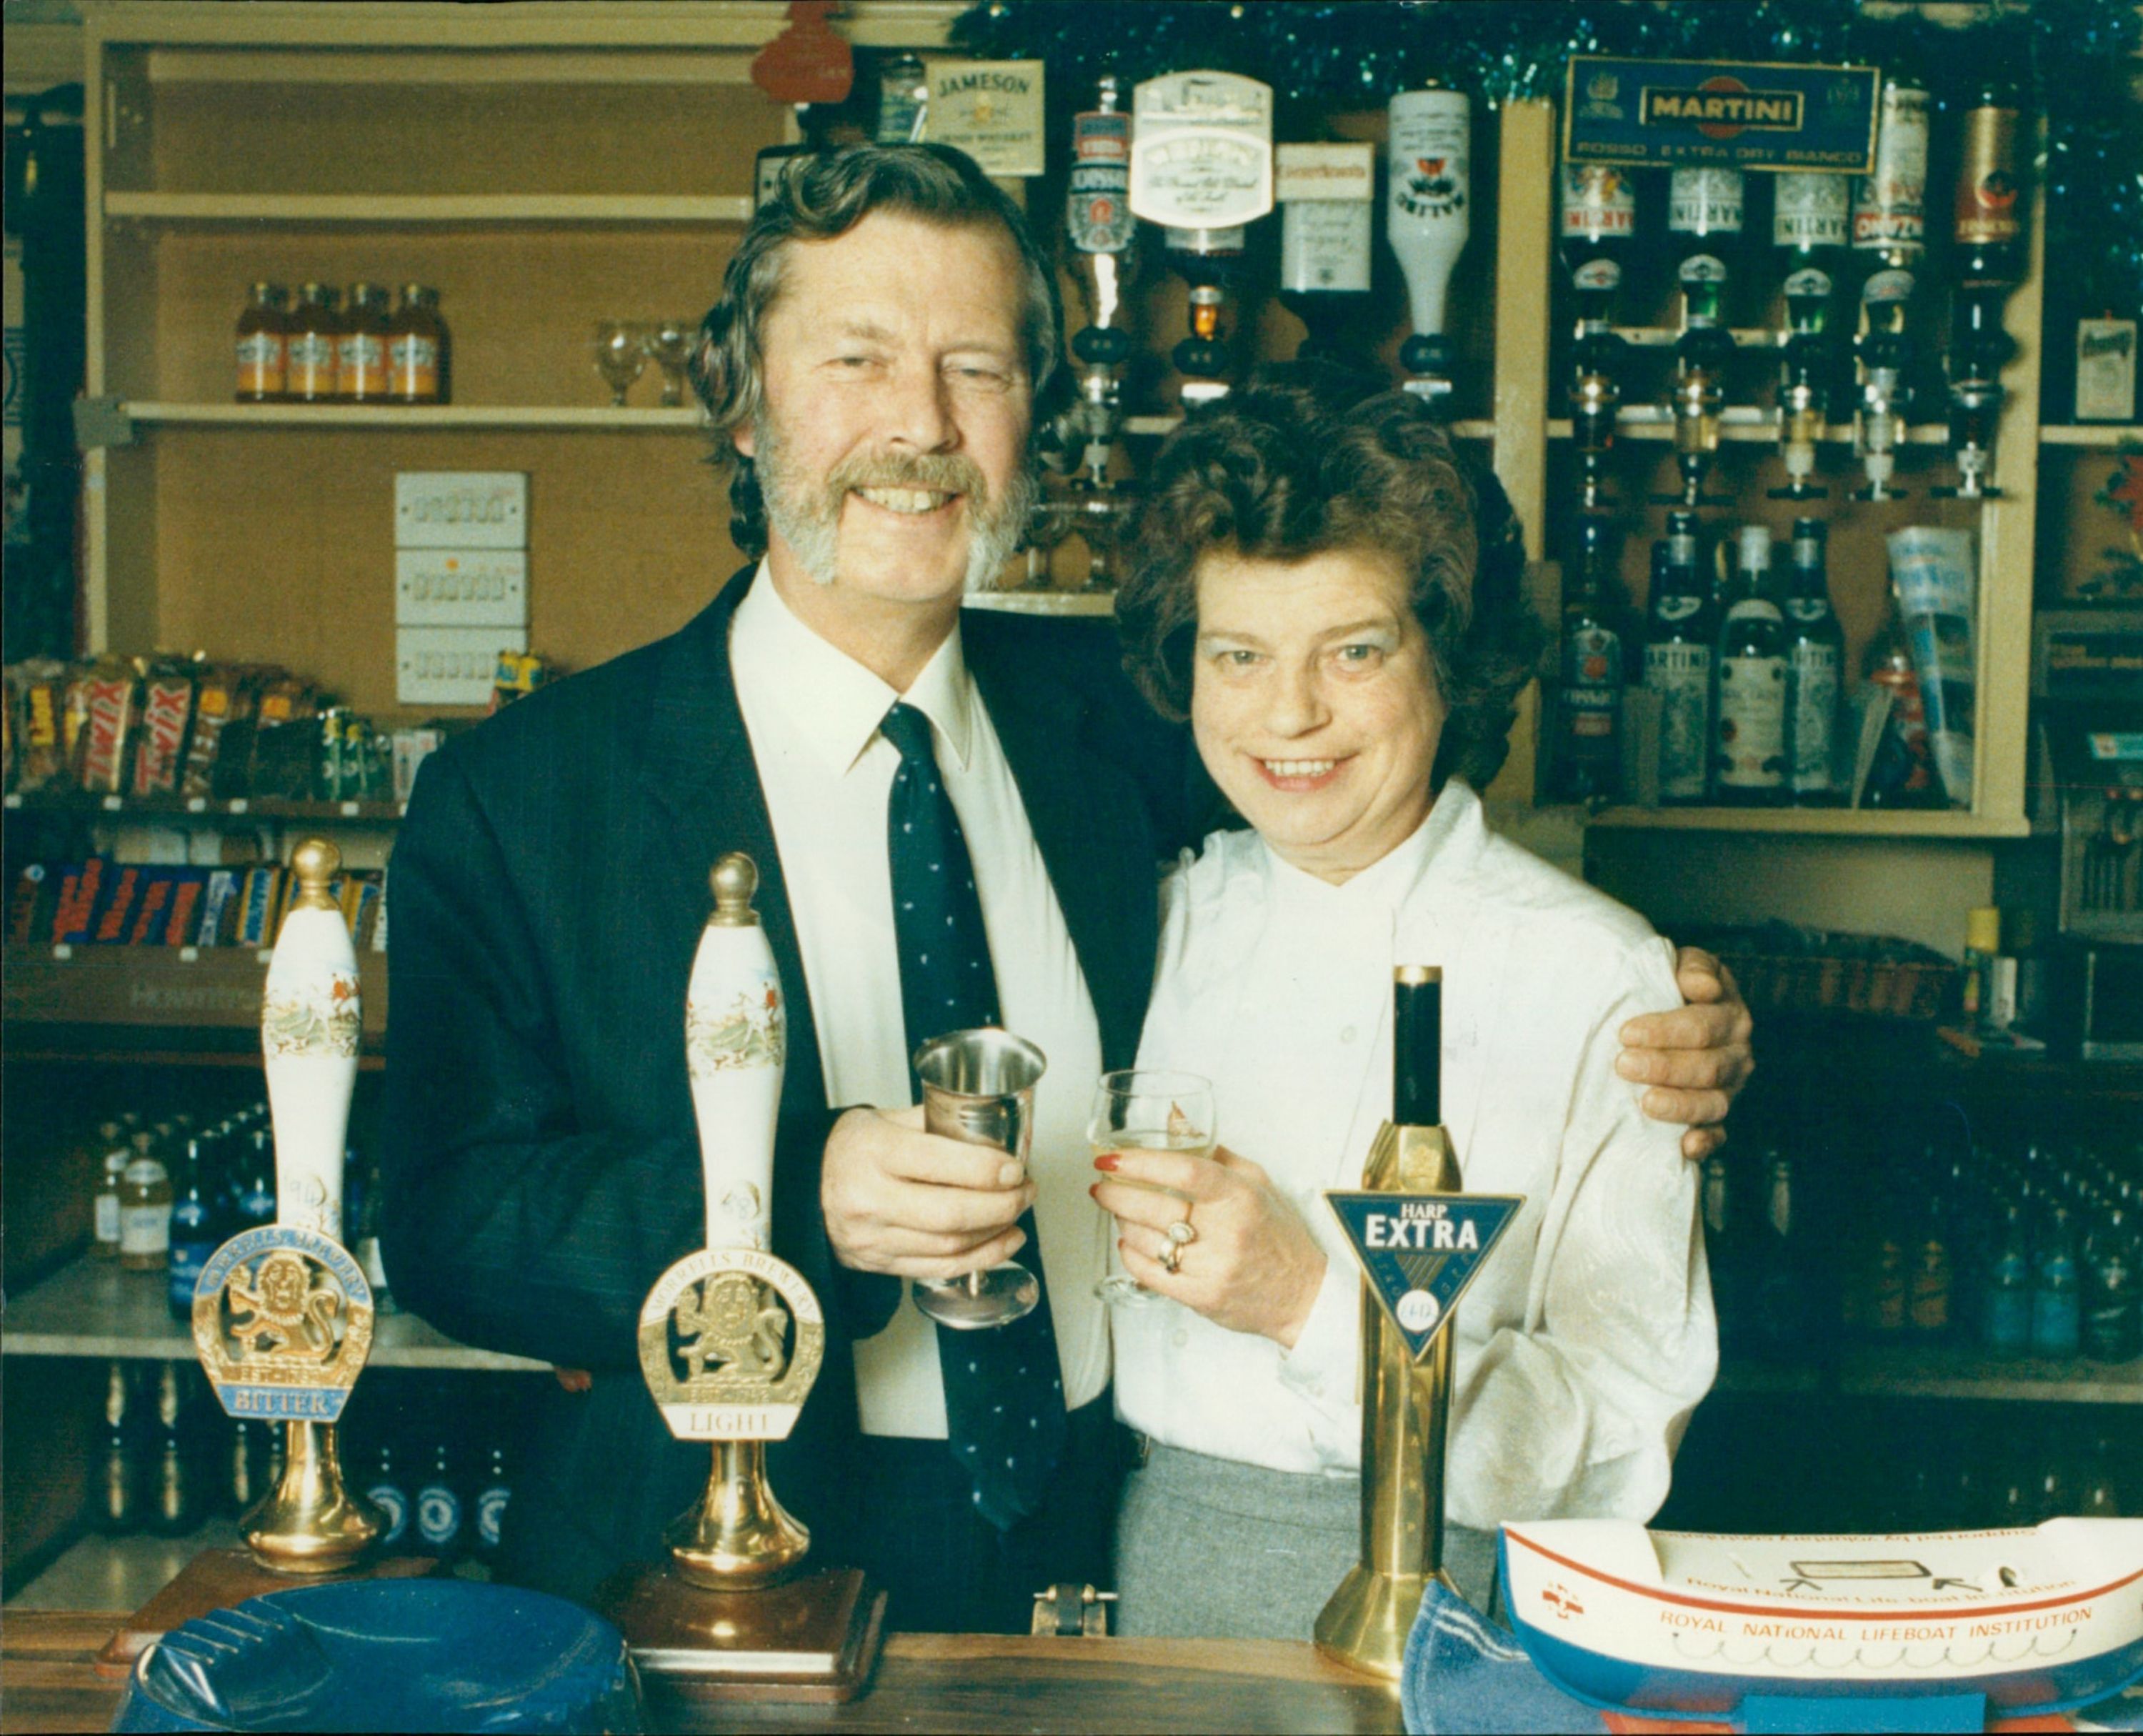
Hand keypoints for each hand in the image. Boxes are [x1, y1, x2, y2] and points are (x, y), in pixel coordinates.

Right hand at [821, 1105, 1034, 1279]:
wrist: (803, 1188)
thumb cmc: (850, 1149)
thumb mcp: (884, 1119)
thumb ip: (935, 1122)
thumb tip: (993, 1131)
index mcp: (873, 1152)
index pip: (938, 1163)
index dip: (985, 1168)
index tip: (1015, 1167)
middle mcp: (870, 1198)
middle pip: (950, 1213)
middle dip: (1001, 1204)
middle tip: (1026, 1190)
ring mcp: (873, 1238)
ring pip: (949, 1246)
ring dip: (996, 1232)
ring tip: (1018, 1211)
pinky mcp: (880, 1264)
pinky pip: (940, 1269)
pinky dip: (981, 1258)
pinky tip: (1004, 1242)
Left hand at [1092, 1144, 1325, 1348]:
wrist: (1304, 1294)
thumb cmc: (1280, 1236)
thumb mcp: (1259, 1183)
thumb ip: (1217, 1154)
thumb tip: (1177, 1122)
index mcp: (1240, 1196)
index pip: (1184, 1170)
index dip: (1141, 1161)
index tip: (1112, 1158)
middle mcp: (1227, 1231)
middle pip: (1154, 1206)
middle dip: (1115, 1193)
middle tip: (1101, 1185)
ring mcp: (1213, 1267)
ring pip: (1146, 1240)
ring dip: (1122, 1222)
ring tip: (1119, 1211)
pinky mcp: (1202, 1296)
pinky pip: (1150, 1273)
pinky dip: (1130, 1254)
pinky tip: (1128, 1242)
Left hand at [1616, 945, 1754, 1160]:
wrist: (1673, 1012)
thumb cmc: (1671, 986)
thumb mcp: (1681, 965)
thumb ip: (1694, 968)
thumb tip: (1703, 987)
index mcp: (1731, 1016)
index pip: (1704, 1025)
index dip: (1666, 1030)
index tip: (1626, 1032)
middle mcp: (1738, 1054)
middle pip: (1708, 1066)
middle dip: (1665, 1067)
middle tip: (1623, 1065)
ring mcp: (1730, 1088)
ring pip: (1714, 1103)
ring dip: (1680, 1106)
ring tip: (1645, 1103)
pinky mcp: (1718, 1118)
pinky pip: (1719, 1136)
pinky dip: (1705, 1143)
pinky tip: (1684, 1146)